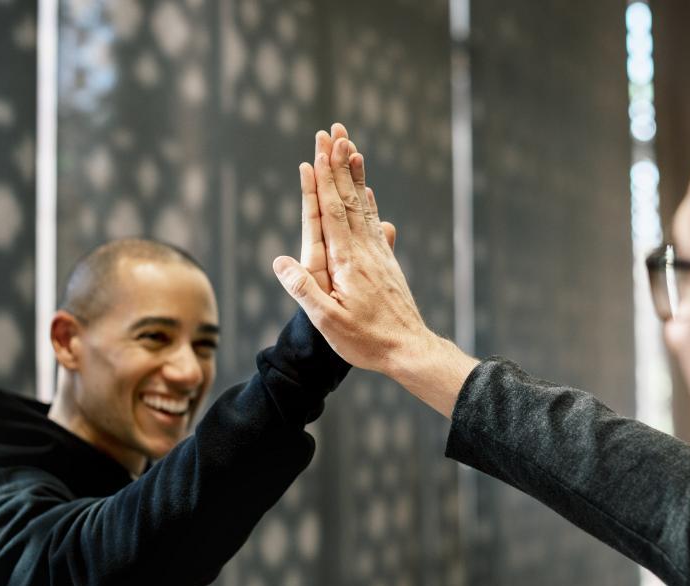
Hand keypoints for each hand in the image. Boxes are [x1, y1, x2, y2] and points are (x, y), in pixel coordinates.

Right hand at [276, 134, 429, 373]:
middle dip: (338, 164)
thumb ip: (305, 290)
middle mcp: (364, 250)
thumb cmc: (367, 341)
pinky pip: (376, 224)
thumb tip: (279, 261)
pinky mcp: (387, 263)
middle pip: (348, 199)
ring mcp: (379, 254)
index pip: (330, 211)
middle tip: (334, 131)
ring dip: (355, 175)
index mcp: (346, 261)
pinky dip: (370, 202)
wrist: (410, 350)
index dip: (322, 181)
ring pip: (364, 206)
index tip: (316, 151)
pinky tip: (369, 190)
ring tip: (351, 147)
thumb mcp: (328, 322)